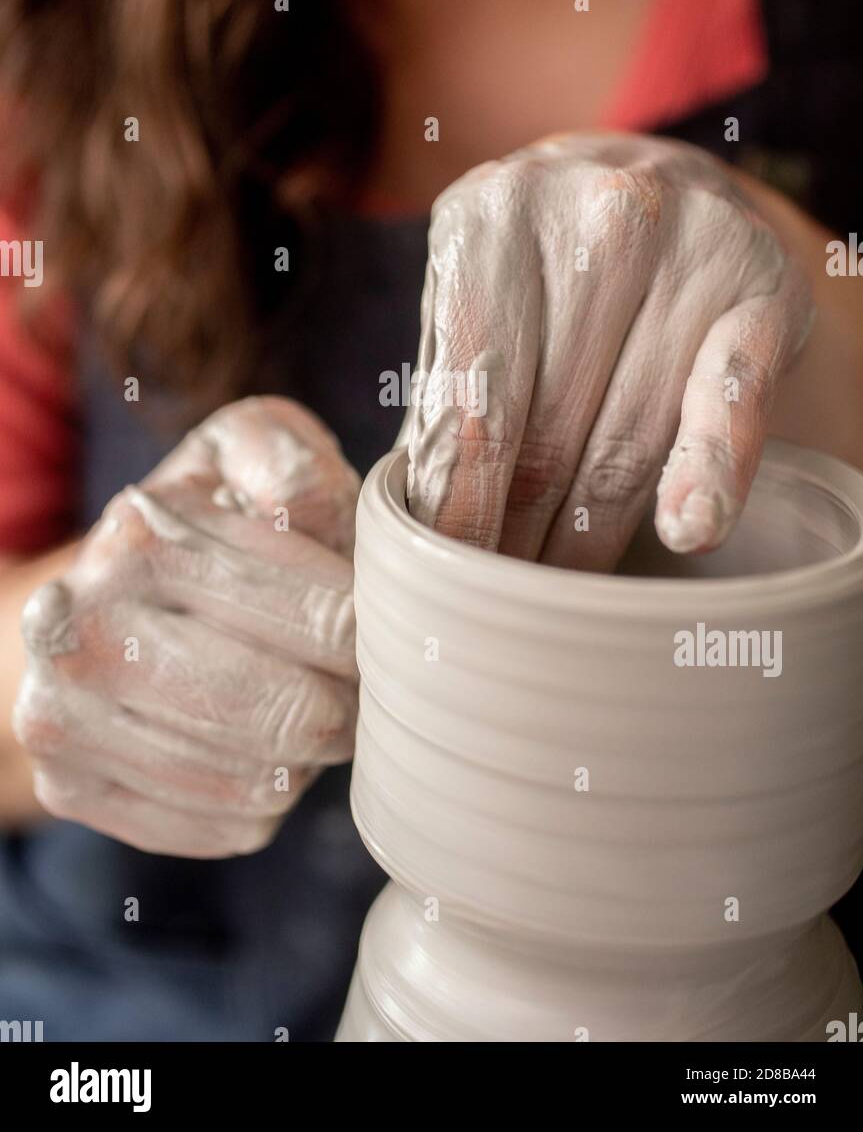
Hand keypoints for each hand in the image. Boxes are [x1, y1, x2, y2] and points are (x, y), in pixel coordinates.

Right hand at [13, 397, 360, 857]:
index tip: (379, 630)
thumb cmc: (202, 522)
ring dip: (306, 756)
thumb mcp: (245, 453)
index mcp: (146, 537)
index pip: (330, 620)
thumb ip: (298, 466)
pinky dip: (264, 799)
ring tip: (296, 706)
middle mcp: (84, 627)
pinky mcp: (70, 788)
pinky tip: (249, 747)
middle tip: (353, 685)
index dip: (377, 637)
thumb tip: (326, 519)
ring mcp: (64, 715)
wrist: (90, 598)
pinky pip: (227, 829)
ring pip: (263, 783)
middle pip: (293, 715)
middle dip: (349, 707)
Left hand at [406, 134, 813, 570]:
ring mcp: (688, 244)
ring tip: (560, 595)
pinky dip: (710, 469)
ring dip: (589, 537)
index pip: (472, 405)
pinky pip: (731, 398)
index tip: (449, 581)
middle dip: (517, 537)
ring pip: (626, 439)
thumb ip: (447, 391)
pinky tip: (687, 530)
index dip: (458, 510)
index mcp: (493, 219)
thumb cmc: (542, 261)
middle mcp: (595, 219)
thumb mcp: (473, 296)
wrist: (654, 176)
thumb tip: (419, 521)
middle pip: (545, 433)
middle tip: (501, 606)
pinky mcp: (760, 284)